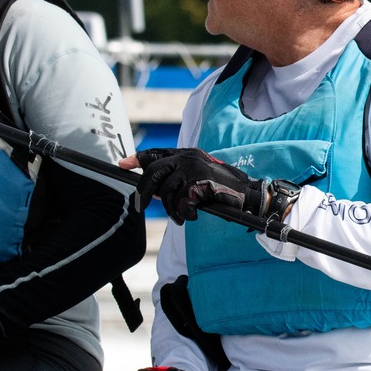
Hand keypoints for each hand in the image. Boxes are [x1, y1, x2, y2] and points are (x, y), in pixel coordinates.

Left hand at [130, 148, 298, 228]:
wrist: (246, 194)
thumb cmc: (220, 191)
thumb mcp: (196, 180)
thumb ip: (177, 180)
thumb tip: (154, 190)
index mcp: (186, 154)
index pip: (157, 153)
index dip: (139, 159)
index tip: (123, 164)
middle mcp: (188, 157)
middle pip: (154, 172)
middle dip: (144, 192)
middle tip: (140, 207)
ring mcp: (193, 167)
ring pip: (167, 191)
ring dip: (172, 210)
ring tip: (182, 217)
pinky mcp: (199, 181)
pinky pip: (181, 201)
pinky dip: (185, 213)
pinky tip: (194, 215)